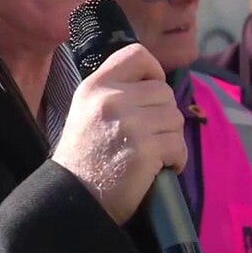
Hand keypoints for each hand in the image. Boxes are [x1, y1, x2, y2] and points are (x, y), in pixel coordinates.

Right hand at [52, 44, 186, 224]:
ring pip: (175, 118)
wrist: (73, 198)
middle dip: (163, 116)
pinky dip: (175, 160)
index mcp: (96, 85)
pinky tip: (158, 169)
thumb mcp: (87, 110)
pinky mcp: (144, 149)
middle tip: (149, 138)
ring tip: (152, 155)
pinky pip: (178, 145)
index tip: (150, 95)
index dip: (153, 71)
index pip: (137, 54)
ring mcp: (129, 123)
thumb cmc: (84, 158)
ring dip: (170, 139)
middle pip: (164, 91)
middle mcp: (111, 99)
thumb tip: (155, 84)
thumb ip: (116, 92)